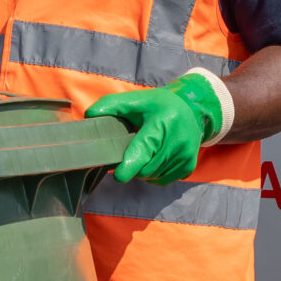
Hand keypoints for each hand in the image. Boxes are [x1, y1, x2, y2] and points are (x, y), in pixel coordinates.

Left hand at [85, 86, 204, 184]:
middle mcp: (177, 141)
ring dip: (143, 170)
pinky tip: (155, 158)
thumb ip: (110, 105)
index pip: (144, 149)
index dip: (130, 165)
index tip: (120, 176)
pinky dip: (154, 174)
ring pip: (152, 177)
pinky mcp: (189, 166)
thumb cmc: (157, 106)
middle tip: (130, 149)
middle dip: (132, 164)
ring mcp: (185, 156)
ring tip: (145, 151)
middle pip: (145, 168)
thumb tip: (89, 116)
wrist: (192, 111)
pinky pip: (162, 180)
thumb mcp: (136, 99)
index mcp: (162, 123)